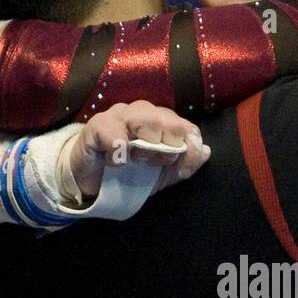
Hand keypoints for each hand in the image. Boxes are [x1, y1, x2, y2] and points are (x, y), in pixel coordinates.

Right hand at [68, 101, 210, 199]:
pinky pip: (114, 133)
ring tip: (136, 161)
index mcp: (161, 122)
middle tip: (155, 164)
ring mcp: (119, 115)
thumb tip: (207, 151)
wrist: (90, 183)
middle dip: (168, 147)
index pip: (186, 127)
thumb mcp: (160, 175)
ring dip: (147, 146)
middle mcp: (142, 113)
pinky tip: (115, 163)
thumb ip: (184, 165)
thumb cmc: (127, 174)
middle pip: (168, 119)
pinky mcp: (97, 126)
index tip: (180, 170)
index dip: (190, 149)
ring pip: (145, 119)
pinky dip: (119, 151)